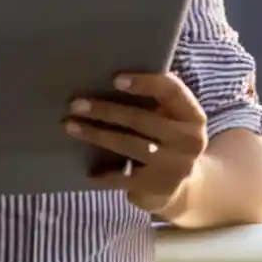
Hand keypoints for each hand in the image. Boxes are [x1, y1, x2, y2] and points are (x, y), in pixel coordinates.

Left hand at [64, 73, 207, 214]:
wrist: (184, 187)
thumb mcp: (170, 119)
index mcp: (192, 115)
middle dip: (105, 110)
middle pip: (142, 119)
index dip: (145, 83)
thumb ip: (152, 99)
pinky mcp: (158, 187)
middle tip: (75, 104)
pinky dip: (103, 174)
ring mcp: (175, 166)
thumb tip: (106, 74)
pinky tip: (88, 170)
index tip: (115, 79)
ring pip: (130, 145)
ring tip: (70, 126)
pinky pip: (124, 177)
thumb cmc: (166, 139)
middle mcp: (189, 140)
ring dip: (97, 134)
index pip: (173, 91)